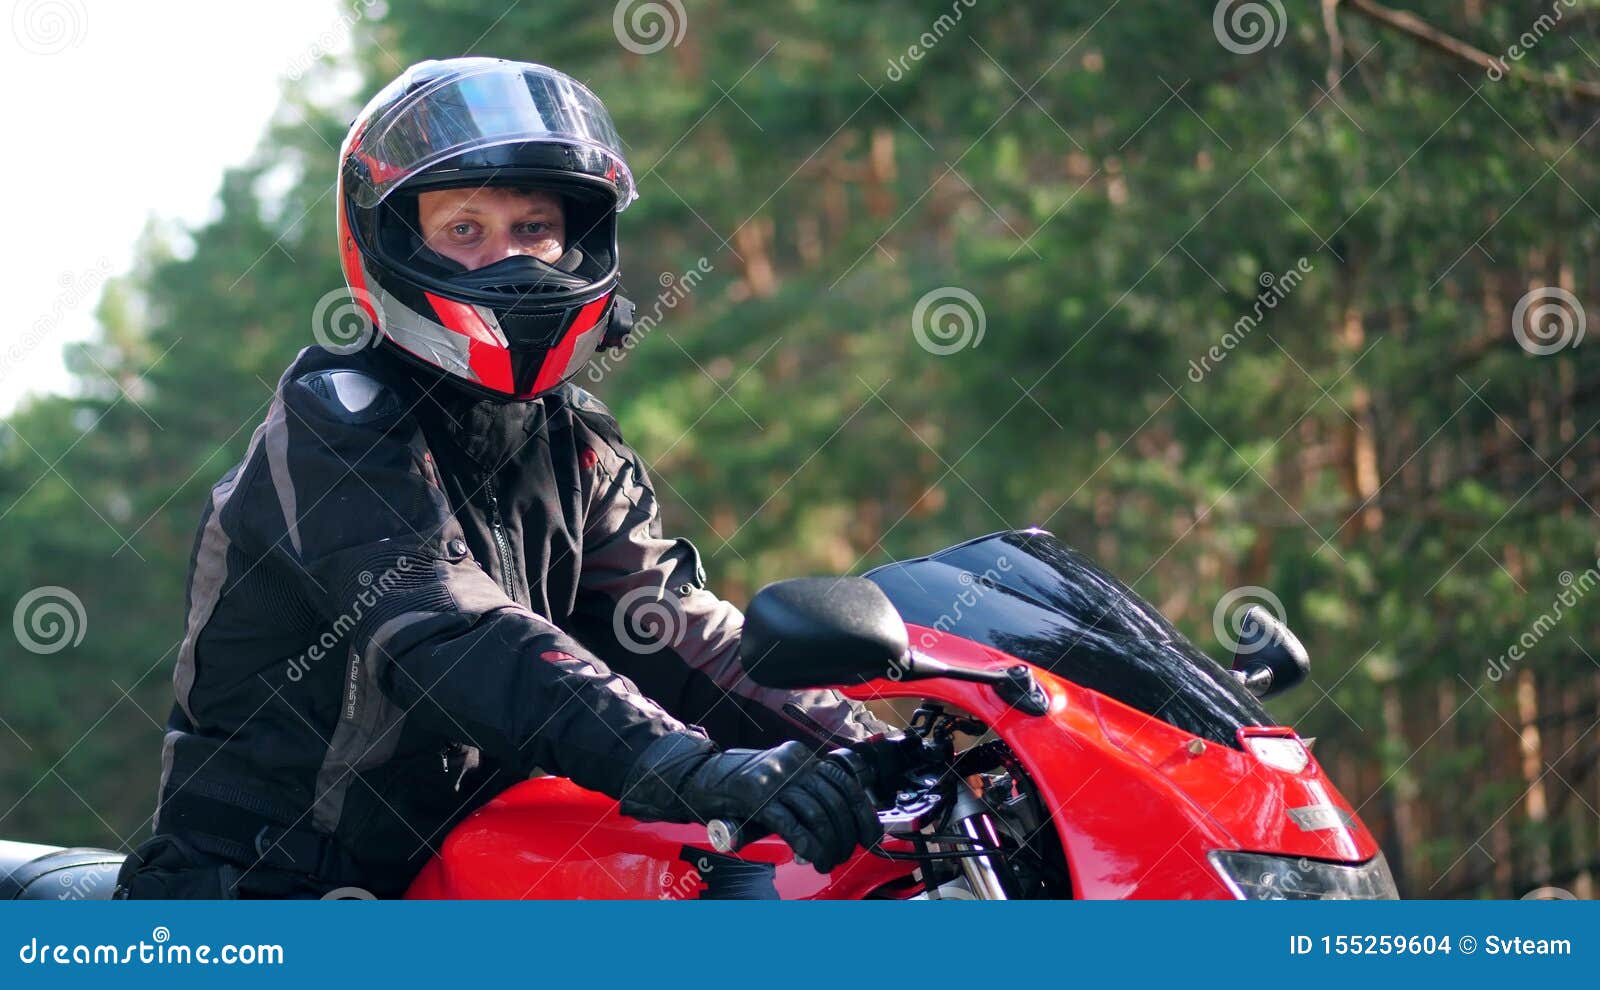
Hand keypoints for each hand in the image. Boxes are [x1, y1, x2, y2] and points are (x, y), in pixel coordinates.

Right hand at [622, 734, 881, 871]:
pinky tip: (811, 856)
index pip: (846, 783)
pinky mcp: (756, 796)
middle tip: (842, 855)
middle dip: (845, 834)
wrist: (694, 778)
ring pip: (817, 814)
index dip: (863, 812)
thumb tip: (844, 827)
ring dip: (828, 844)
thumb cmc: (738, 789)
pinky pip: (791, 823)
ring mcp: (774, 777)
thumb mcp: (778, 784)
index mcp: (801, 756)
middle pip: (835, 801)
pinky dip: (807, 844)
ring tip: (827, 861)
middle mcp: (791, 762)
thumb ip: (806, 797)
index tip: (871, 836)